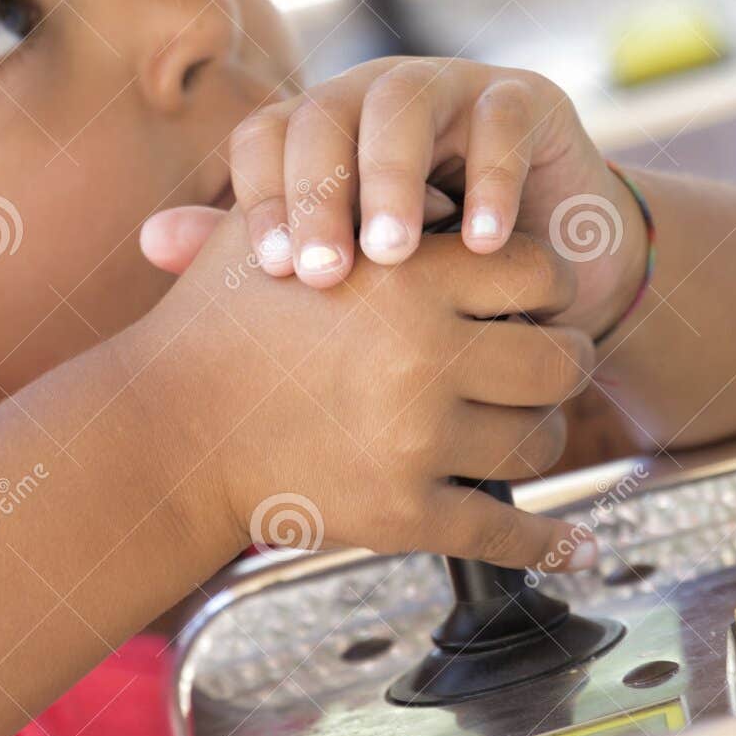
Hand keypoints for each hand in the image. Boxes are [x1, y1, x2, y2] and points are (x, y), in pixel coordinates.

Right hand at [127, 210, 599, 570]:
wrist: (160, 432)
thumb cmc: (211, 326)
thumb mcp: (274, 234)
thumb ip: (349, 200)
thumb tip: (430, 189)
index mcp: (406, 275)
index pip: (542, 270)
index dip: (548, 284)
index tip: (535, 300)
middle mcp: (424, 354)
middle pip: (564, 359)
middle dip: (561, 361)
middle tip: (541, 365)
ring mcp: (416, 440)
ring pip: (539, 443)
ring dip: (534, 437)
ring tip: (512, 430)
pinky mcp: (401, 514)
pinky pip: (504, 531)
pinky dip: (546, 542)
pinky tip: (575, 546)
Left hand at [139, 57, 646, 337]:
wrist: (558, 271)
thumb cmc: (437, 279)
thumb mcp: (357, 276)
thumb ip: (263, 253)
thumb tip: (150, 241)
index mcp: (320, 132)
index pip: (266, 138)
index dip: (261, 199)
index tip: (273, 275)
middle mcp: (374, 97)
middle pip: (325, 114)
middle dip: (318, 194)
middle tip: (325, 274)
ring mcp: (452, 89)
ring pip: (403, 104)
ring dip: (392, 179)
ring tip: (394, 255)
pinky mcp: (526, 99)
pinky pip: (500, 121)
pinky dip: (490, 180)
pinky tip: (482, 245)